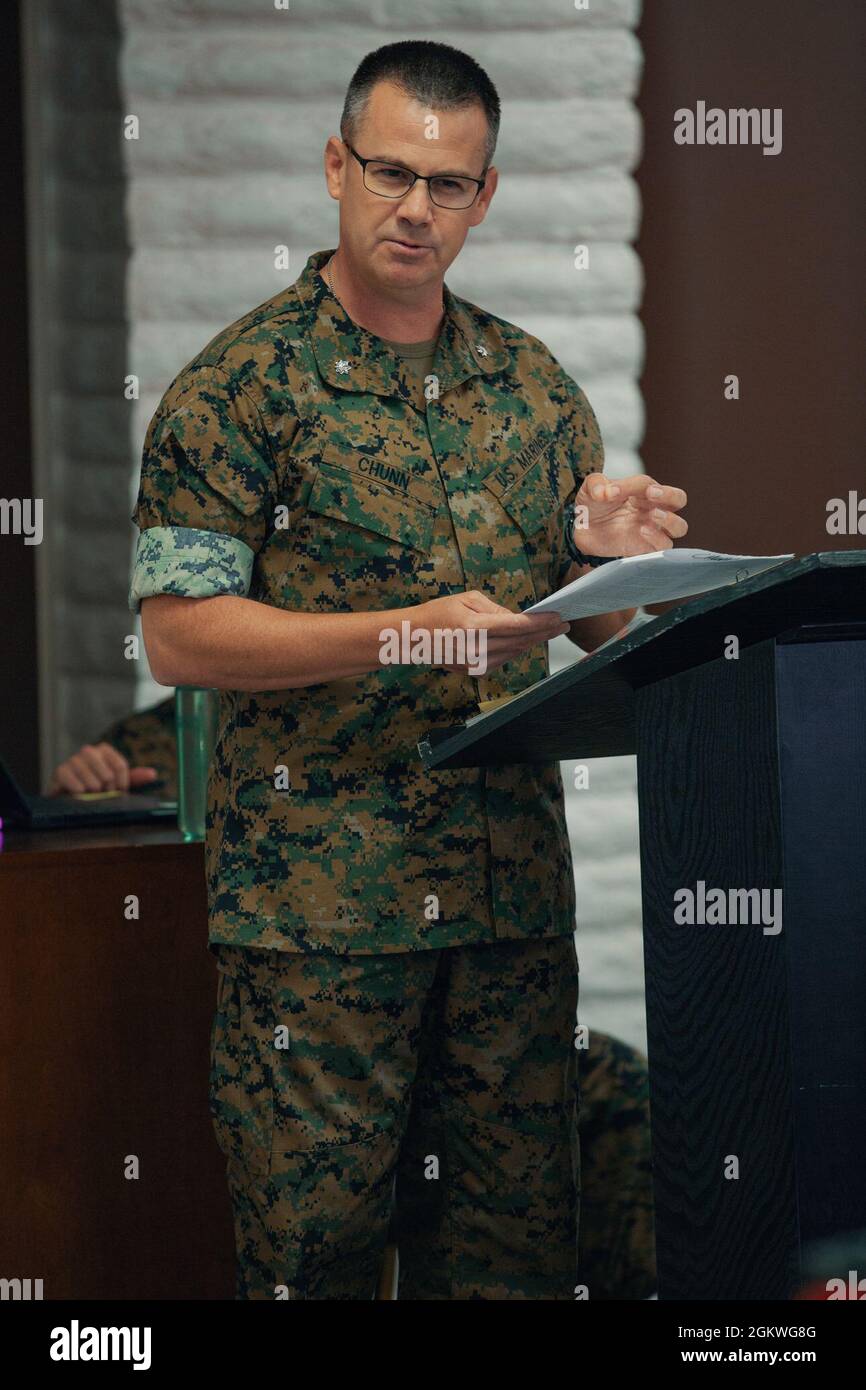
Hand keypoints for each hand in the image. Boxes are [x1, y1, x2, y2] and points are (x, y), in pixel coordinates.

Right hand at [47, 743, 158, 795]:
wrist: (68, 797)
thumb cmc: (96, 788)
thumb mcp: (116, 783)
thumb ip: (134, 778)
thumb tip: (153, 774)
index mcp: (104, 750)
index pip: (120, 766)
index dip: (121, 784)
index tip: (118, 791)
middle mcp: (88, 751)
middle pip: (107, 775)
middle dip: (107, 790)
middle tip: (101, 794)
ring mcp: (73, 760)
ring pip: (92, 782)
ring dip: (93, 793)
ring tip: (89, 795)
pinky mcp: (59, 771)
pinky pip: (75, 784)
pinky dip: (79, 793)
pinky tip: (78, 795)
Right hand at [410, 591, 568, 675]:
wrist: (413, 639)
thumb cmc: (437, 613)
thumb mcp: (466, 599)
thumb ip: (495, 608)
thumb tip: (517, 618)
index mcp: (474, 627)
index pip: (518, 625)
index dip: (541, 622)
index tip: (558, 616)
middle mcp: (477, 648)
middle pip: (521, 640)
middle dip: (545, 632)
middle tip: (563, 624)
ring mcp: (476, 663)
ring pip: (515, 652)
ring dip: (534, 641)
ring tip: (550, 631)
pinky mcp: (475, 670)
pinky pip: (504, 659)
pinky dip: (518, 649)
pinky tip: (528, 640)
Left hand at [573, 473, 687, 557]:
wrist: (583, 530)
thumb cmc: (593, 506)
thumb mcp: (591, 489)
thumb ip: (596, 484)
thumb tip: (606, 492)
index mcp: (643, 491)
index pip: (647, 484)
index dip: (632, 486)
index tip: (612, 491)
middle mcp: (653, 508)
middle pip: (679, 499)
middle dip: (669, 495)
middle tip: (651, 494)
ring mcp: (653, 529)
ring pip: (679, 527)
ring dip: (670, 520)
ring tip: (653, 515)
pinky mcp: (647, 547)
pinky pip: (664, 546)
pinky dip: (658, 538)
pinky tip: (642, 531)